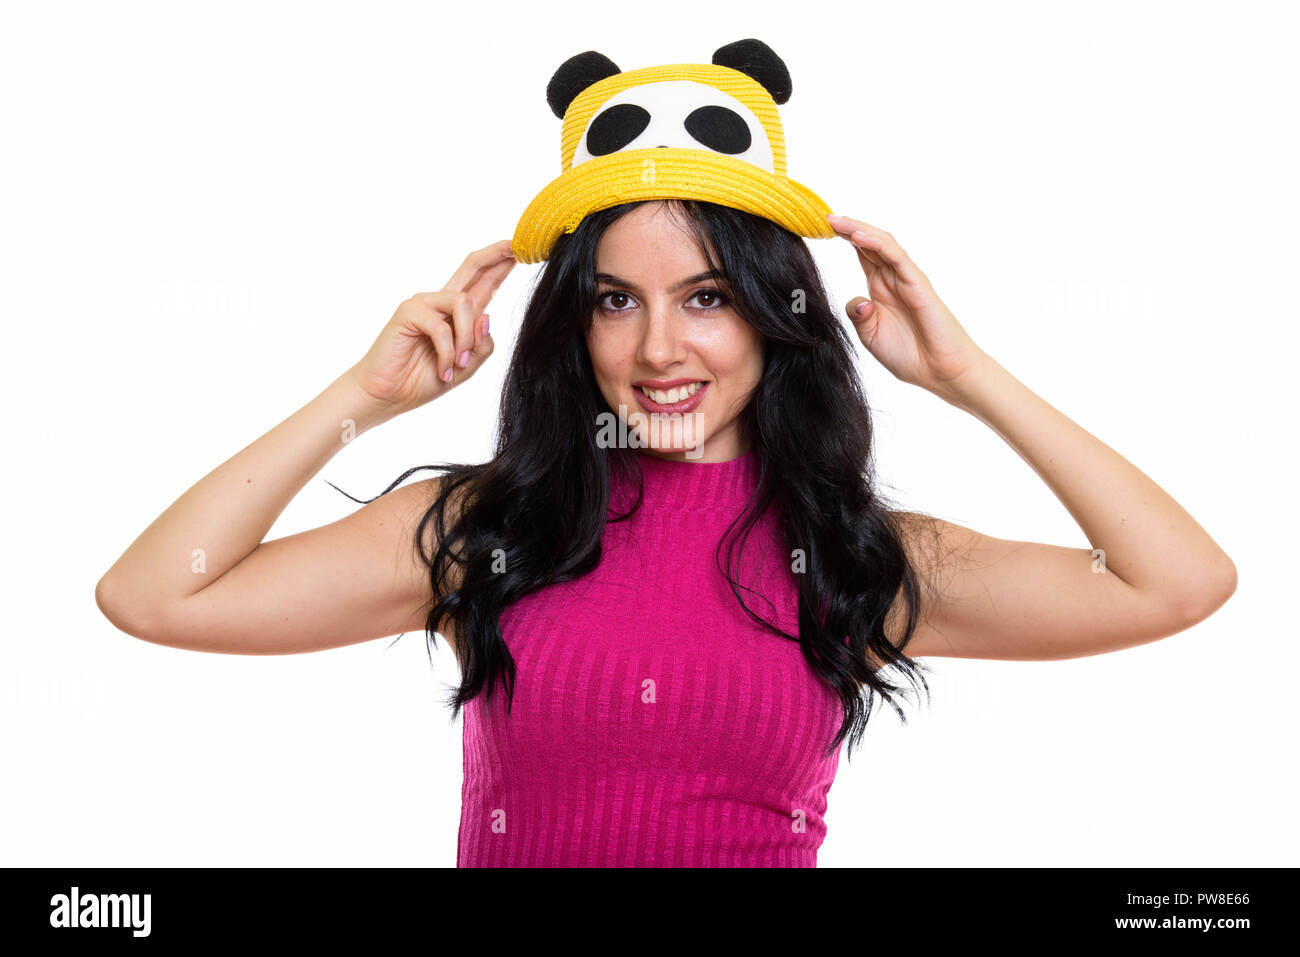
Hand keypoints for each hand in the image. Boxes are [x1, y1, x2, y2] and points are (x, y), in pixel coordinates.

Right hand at [348, 239, 515, 416]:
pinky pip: (442, 327)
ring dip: (467, 339)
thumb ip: (481, 346)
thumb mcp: (465, 367)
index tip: (522, 250)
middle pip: (471, 267)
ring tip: (458, 364)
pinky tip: (443, 371)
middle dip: (495, 255)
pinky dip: (447, 353)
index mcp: (457, 314)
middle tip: (514, 245)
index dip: (500, 266)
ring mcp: (424, 304)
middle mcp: (441, 302)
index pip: (483, 283)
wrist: (389, 396)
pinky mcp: (408, 312)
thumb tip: (488, 315)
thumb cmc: (423, 380)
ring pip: (464, 303)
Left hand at [826, 214, 985, 399]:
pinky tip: (857, 236)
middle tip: (823, 216)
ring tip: (836, 220)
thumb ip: (858, 315)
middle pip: (869, 243)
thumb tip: (858, 300)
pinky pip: (896, 258)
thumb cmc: (908, 354)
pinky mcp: (918, 284)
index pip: (862, 254)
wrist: (938, 372)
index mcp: (880, 288)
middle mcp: (893, 278)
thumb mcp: (870, 336)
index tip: (820, 227)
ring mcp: (906, 279)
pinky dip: (877, 244)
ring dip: (858, 229)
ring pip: (882, 243)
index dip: (844, 239)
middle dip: (847, 228)